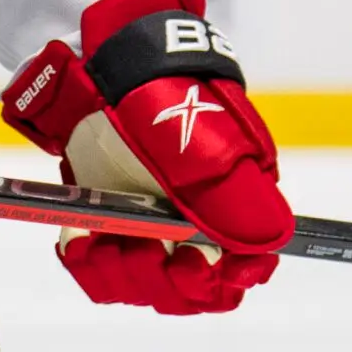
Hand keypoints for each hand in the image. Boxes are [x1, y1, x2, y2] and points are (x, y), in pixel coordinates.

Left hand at [0, 0, 291, 314]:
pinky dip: (90, 263)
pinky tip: (79, 242)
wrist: (97, 62)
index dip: (221, 280)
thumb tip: (271, 240)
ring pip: (147, 285)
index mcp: (233, 202)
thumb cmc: (155, 91)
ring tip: (104, 244)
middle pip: (192, 289)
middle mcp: (195, 220)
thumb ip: (231, 190)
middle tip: (141, 250)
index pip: (243, 267)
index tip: (191, 266)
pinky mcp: (109, 219)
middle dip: (166, 281)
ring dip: (125, 276)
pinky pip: (103, 268)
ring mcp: (150, 222)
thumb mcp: (194, 138)